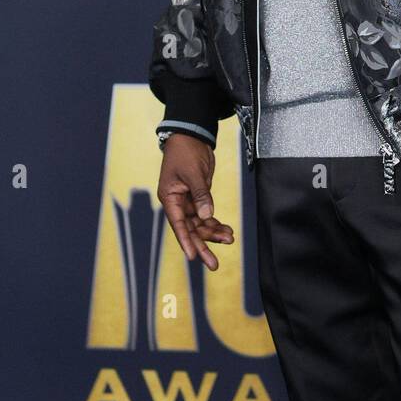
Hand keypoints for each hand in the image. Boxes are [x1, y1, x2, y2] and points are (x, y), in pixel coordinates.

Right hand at [157, 133, 233, 270]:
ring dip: (214, 233)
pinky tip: (227, 231)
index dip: (186, 241)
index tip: (193, 257)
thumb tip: (206, 216)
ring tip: (229, 239)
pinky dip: (216, 223)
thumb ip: (201, 194)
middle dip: (203, 246)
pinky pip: (207, 215)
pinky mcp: (200, 197)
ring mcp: (189, 201)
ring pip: (201, 224)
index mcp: (170, 198)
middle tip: (213, 264)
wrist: (191, 136)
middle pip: (191, 230)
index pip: (179, 224)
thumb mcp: (193, 172)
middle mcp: (178, 203)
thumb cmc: (185, 152)